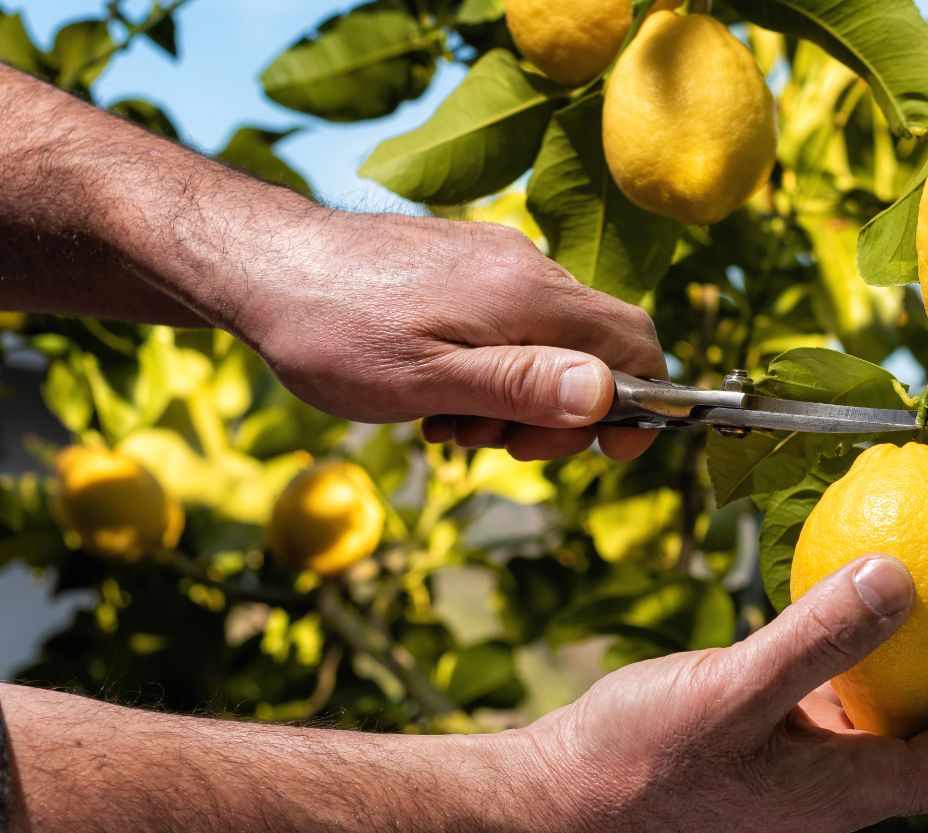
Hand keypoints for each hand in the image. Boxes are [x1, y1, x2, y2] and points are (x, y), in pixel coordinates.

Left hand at [238, 211, 665, 460]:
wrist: (259, 264)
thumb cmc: (333, 331)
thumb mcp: (427, 382)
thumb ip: (521, 386)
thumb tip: (607, 394)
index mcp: (528, 295)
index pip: (635, 343)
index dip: (642, 403)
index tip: (609, 451)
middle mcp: (524, 266)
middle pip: (593, 350)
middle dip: (557, 413)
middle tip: (492, 446)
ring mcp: (494, 260)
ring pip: (546, 343)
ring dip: (514, 399)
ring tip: (445, 423)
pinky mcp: (464, 263)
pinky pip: (508, 325)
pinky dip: (488, 371)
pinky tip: (433, 394)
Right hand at [525, 554, 927, 832]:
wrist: (566, 790)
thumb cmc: (641, 757)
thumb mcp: (733, 690)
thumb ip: (818, 638)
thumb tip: (906, 576)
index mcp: (847, 788)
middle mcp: (836, 778)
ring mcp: (800, 756)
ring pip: (888, 708)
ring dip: (920, 654)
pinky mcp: (766, 731)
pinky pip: (832, 685)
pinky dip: (853, 643)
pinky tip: (840, 591)